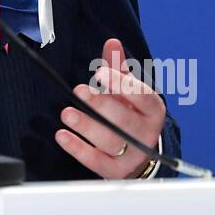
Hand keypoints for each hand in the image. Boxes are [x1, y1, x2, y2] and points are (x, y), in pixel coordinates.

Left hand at [55, 38, 165, 178]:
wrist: (142, 153)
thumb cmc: (132, 115)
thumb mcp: (130, 91)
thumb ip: (119, 68)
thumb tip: (112, 43)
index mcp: (153, 109)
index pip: (141, 96)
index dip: (121, 84)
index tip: (99, 74)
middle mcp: (146, 133)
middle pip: (125, 120)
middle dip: (101, 105)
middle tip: (79, 91)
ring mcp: (133, 155)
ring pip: (111, 142)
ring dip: (87, 127)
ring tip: (67, 114)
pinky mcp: (116, 172)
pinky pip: (97, 162)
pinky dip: (78, 149)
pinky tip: (62, 135)